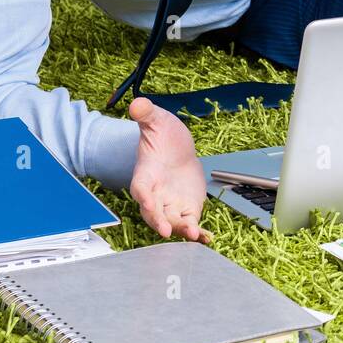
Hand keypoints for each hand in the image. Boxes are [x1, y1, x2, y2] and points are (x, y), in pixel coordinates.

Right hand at [128, 96, 213, 243]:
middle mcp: (156, 194)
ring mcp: (171, 204)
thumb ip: (146, 113)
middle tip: (165, 230)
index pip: (140, 188)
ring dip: (180, 230)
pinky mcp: (187, 208)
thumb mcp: (155, 120)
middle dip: (158, 222)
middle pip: (153, 212)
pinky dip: (196, 232)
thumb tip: (137, 104)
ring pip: (172, 222)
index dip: (143, 197)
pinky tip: (205, 238)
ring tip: (192, 234)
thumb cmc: (162, 135)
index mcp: (145, 174)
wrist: (177, 148)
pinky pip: (189, 223)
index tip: (147, 203)